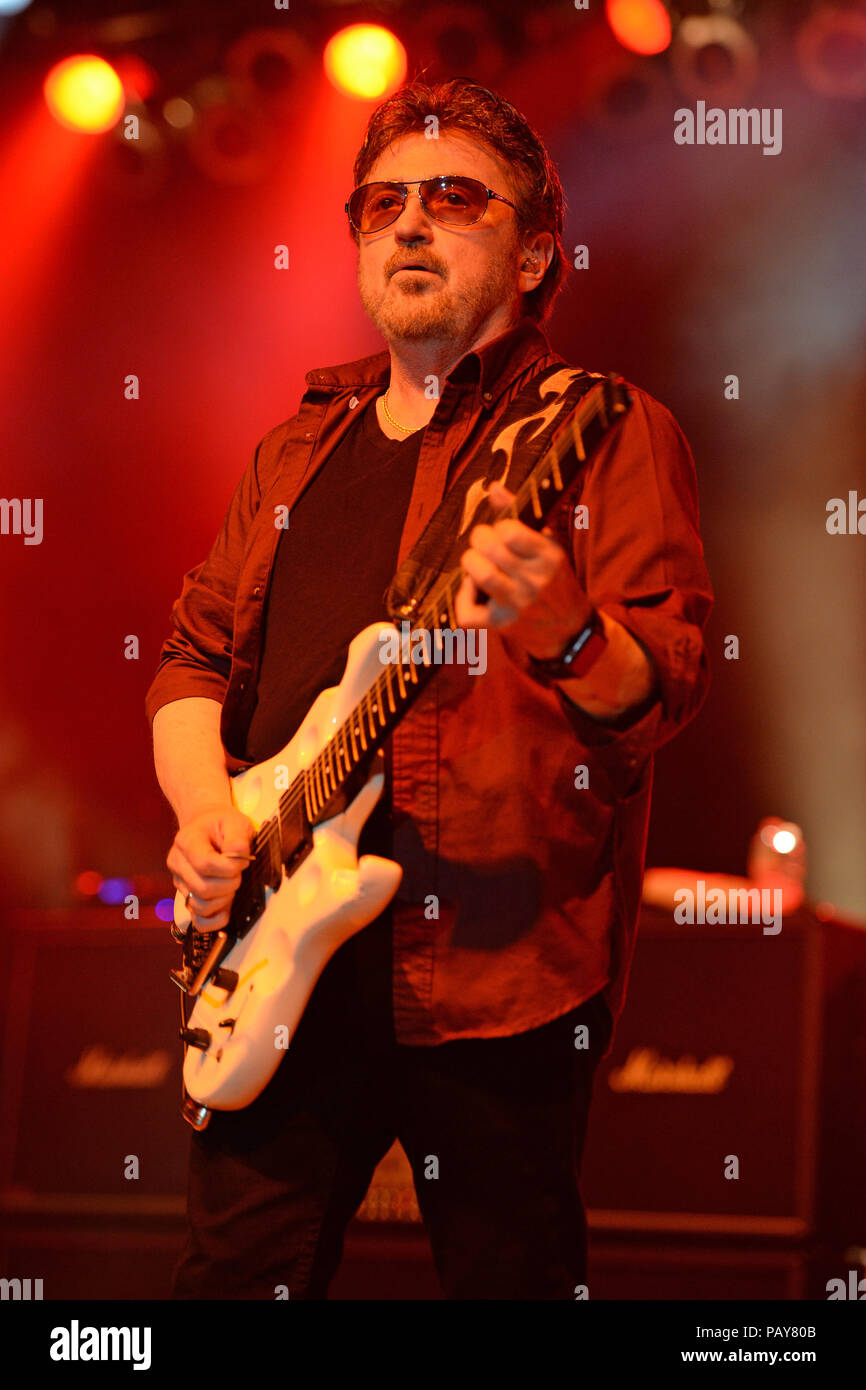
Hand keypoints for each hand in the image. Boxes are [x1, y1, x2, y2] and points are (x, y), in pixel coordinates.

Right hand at [167, 803, 255, 929]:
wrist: (206, 825)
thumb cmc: (222, 824)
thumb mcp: (235, 822)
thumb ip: (238, 840)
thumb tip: (238, 859)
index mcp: (187, 841)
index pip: (205, 864)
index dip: (229, 868)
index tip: (242, 861)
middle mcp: (178, 863)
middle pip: (202, 888)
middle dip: (229, 884)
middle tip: (238, 874)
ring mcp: (180, 882)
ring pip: (199, 906)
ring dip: (223, 900)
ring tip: (231, 884)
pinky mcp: (186, 896)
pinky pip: (197, 920)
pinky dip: (213, 921)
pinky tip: (225, 910)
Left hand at [454, 482, 591, 658]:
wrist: (570, 632)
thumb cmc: (555, 581)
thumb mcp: (548, 545)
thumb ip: (519, 515)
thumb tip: (493, 487)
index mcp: (549, 556)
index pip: (509, 531)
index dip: (498, 528)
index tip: (502, 534)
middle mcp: (535, 581)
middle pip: (488, 549)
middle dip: (479, 540)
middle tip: (483, 546)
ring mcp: (518, 605)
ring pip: (478, 575)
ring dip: (470, 564)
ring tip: (477, 566)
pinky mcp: (502, 626)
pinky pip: (467, 612)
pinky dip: (463, 598)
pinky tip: (474, 592)